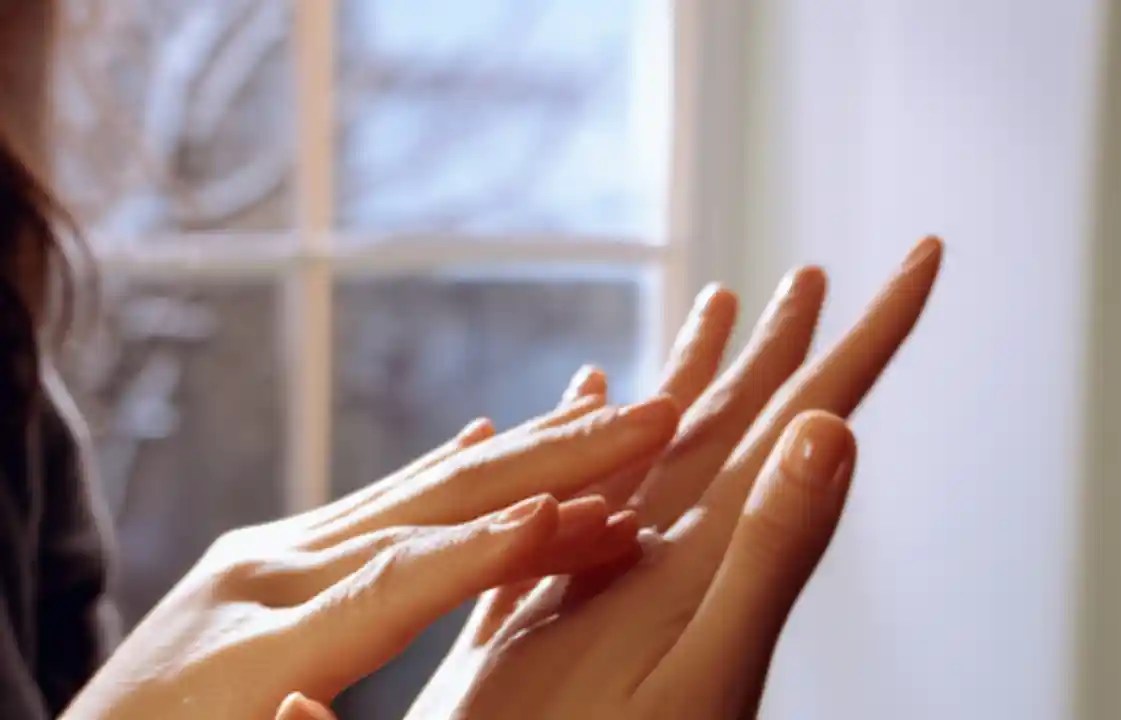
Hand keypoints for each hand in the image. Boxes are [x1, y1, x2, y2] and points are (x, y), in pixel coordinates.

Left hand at [62, 393, 678, 719]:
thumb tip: (388, 644)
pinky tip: (486, 435)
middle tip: (649, 416)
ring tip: (602, 410)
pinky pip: (379, 501)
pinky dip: (445, 469)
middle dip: (548, 460)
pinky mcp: (269, 558)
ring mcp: (267, 556)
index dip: (497, 547)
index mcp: (255, 642)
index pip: (402, 581)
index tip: (589, 512)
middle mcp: (266, 572)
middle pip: (429, 504)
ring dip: (522, 450)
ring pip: (417, 489)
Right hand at [279, 236, 941, 718]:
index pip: (819, 417)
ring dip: (696, 380)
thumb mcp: (711, 665)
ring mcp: (622, 576)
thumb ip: (771, 550)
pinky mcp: (554, 604)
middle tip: (813, 272)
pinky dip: (587, 441)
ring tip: (712, 309)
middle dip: (789, 346)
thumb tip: (832, 426)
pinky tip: (584, 403)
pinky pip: (581, 498)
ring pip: (668, 452)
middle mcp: (687, 551)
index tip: (925, 258)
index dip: (875, 338)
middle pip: (749, 423)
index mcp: (730, 549)